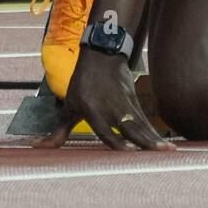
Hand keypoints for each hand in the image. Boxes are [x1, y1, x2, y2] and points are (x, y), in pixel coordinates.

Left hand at [36, 50, 174, 151]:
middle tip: (158, 152)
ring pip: (142, 124)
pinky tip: (165, 146)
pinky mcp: (135, 102)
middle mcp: (111, 107)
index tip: (128, 152)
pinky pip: (146, 121)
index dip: (117, 142)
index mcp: (93, 109)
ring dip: (155, 139)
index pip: (106, 130)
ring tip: (169, 152)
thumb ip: (58, 132)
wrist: (101, 55)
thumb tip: (37, 148)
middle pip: (130, 127)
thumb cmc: (82, 84)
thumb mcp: (69, 106)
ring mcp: (126, 104)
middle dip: (144, 140)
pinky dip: (156, 134)